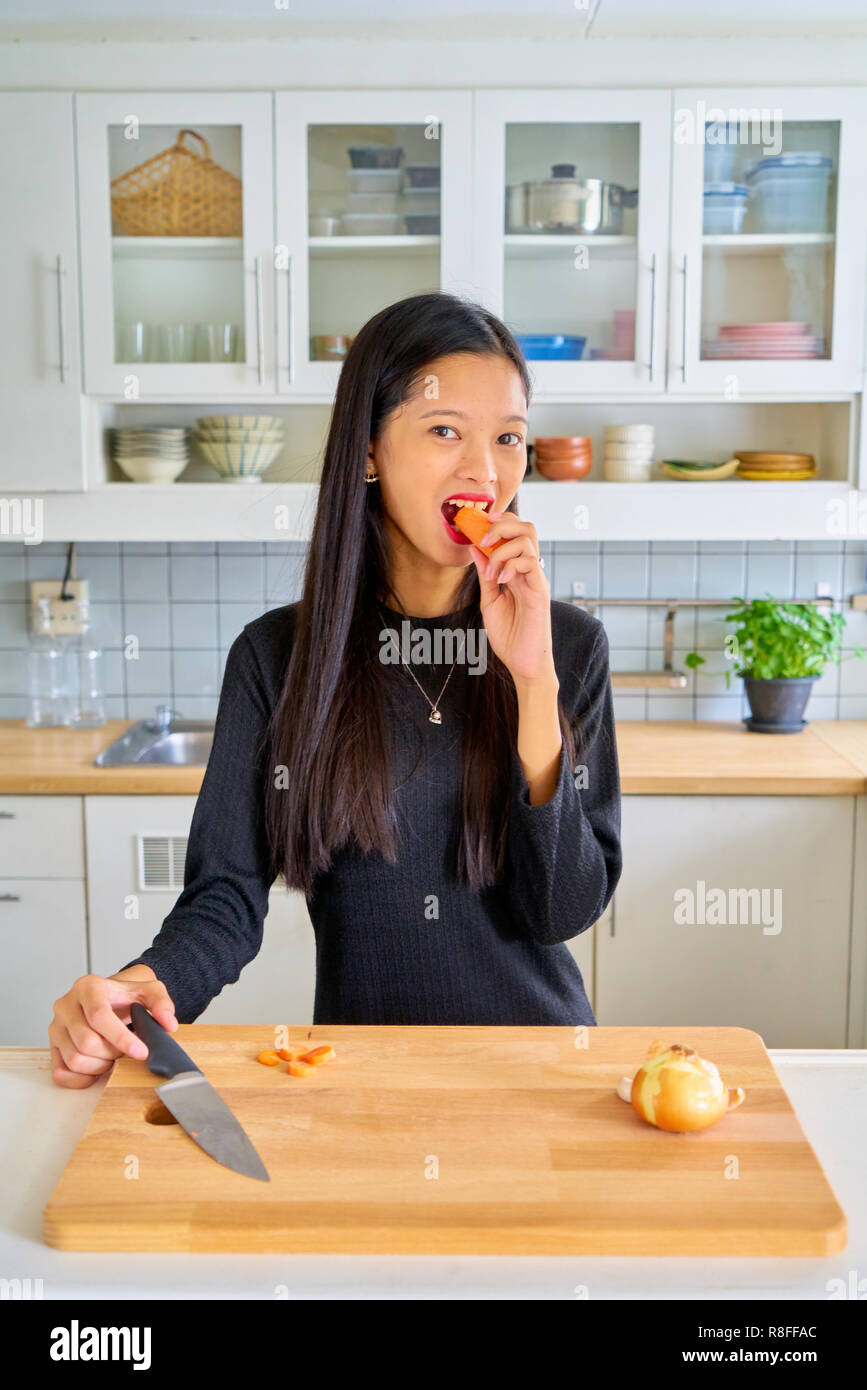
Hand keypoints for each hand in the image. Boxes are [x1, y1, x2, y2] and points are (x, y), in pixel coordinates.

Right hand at [48, 968, 177, 1088]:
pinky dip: (82, 1078)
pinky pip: (61, 1073)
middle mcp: (66, 1005)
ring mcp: (56, 1027)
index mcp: (87, 987)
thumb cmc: (126, 997)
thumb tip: (168, 1024)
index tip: (141, 1051)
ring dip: (100, 1066)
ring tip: (113, 1056)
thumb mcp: (149, 992)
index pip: (99, 1016)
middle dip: (113, 1053)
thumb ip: (161, 1003)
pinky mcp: (52, 1047)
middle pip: (87, 1042)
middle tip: (126, 1050)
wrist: (110, 999)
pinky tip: (98, 1070)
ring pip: (75, 1059)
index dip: (121, 1038)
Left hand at [468, 512, 556, 686]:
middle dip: (502, 525)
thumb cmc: (510, 636)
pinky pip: (530, 562)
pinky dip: (510, 565)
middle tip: (483, 538)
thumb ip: (484, 574)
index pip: (515, 533)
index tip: (478, 525)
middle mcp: (530, 571)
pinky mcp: (540, 590)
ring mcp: (536, 579)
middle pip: (526, 527)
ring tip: (490, 570)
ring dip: (501, 548)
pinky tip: (501, 581)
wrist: (523, 663)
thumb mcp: (489, 600)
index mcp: (518, 571)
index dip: (499, 523)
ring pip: (528, 539)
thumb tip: (474, 548)